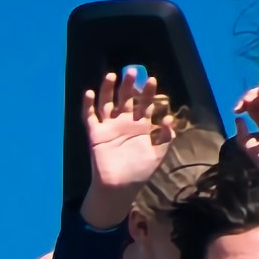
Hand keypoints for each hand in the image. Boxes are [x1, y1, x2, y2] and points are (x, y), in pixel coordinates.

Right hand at [77, 64, 175, 210]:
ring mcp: (108, 127)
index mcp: (140, 126)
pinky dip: (88, 105)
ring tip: (112, 75)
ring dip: (108, 89)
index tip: (152, 80)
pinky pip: (89, 117)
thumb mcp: (157, 154)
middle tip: (132, 71)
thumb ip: (165, 137)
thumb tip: (170, 119)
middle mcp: (124, 122)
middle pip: (125, 99)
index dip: (148, 92)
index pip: (144, 104)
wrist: (120, 187)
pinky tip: (89, 93)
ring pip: (107, 103)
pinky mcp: (95, 134)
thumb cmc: (139, 171)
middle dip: (129, 85)